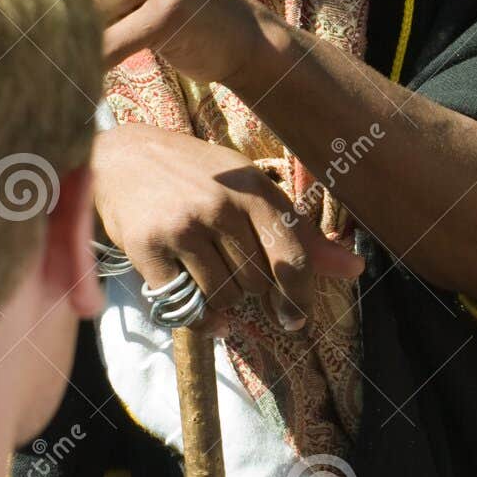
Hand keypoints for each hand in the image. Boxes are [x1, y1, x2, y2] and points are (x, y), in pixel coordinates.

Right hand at [93, 124, 363, 337]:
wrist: (120, 158)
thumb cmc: (195, 176)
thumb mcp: (249, 190)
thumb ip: (300, 233)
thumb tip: (356, 268)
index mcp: (253, 188)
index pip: (292, 257)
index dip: (298, 296)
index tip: (293, 317)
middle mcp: (220, 205)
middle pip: (258, 283)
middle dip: (250, 288)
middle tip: (228, 268)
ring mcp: (182, 226)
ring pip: (224, 296)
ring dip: (220, 299)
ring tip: (204, 271)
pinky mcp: (148, 248)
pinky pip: (186, 307)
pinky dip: (194, 314)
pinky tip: (189, 295)